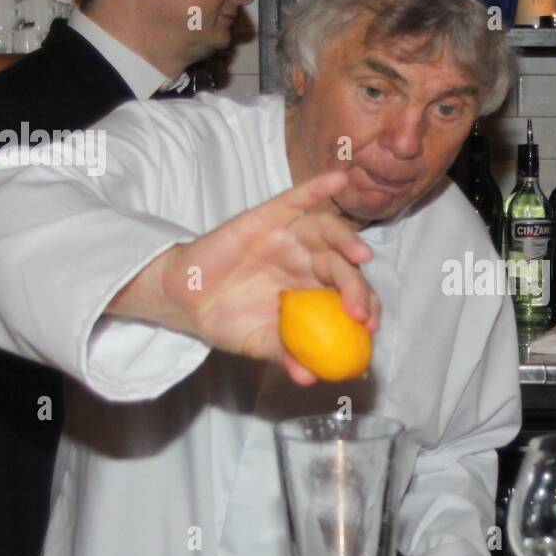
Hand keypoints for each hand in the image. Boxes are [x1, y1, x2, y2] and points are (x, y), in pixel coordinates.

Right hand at [109, 171, 379, 384]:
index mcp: (313, 290)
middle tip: (361, 310)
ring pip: (327, 231)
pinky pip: (297, 199)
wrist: (185, 300)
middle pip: (342, 266)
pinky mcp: (268, 217)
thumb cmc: (227, 320)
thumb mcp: (258, 343)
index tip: (370, 327)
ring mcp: (289, 237)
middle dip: (356, 287)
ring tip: (361, 256)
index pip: (349, 294)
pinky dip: (318, 187)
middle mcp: (307, 260)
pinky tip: (338, 178)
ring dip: (347, 240)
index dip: (364, 306)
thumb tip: (309, 378)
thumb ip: (284, 354)